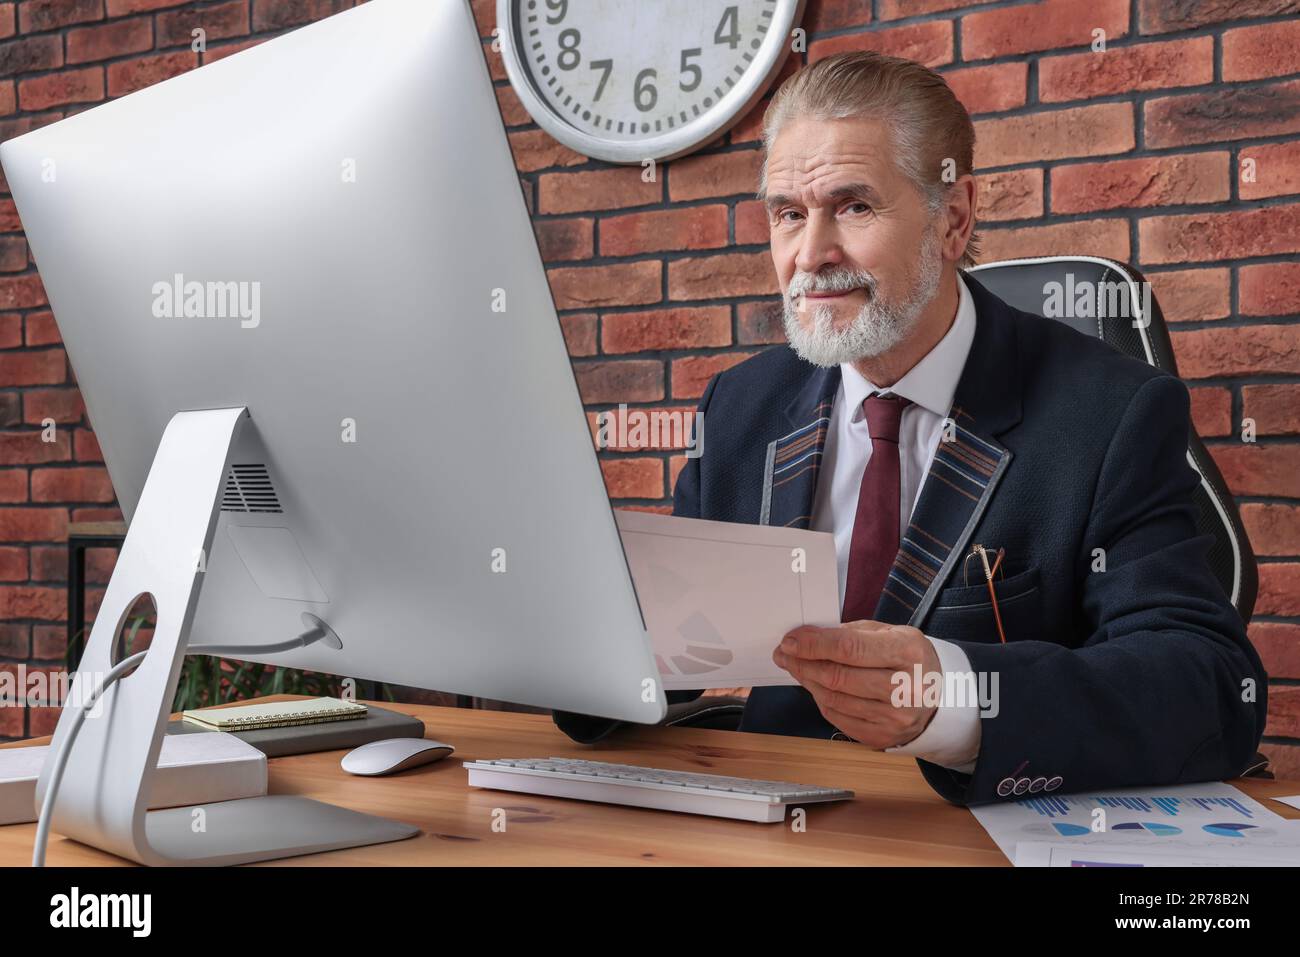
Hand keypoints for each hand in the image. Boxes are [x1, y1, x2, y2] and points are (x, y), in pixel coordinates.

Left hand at [772, 620, 940, 748]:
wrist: (939, 695)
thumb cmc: (908, 658)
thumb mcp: (889, 632)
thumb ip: (850, 633)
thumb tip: (807, 638)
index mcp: (908, 652)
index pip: (849, 648)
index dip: (814, 644)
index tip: (790, 640)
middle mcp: (904, 688)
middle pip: (838, 677)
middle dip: (803, 663)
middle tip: (784, 653)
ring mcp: (894, 718)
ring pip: (833, 699)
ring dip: (807, 681)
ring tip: (796, 667)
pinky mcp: (882, 737)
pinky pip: (837, 717)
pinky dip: (821, 700)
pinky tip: (816, 686)